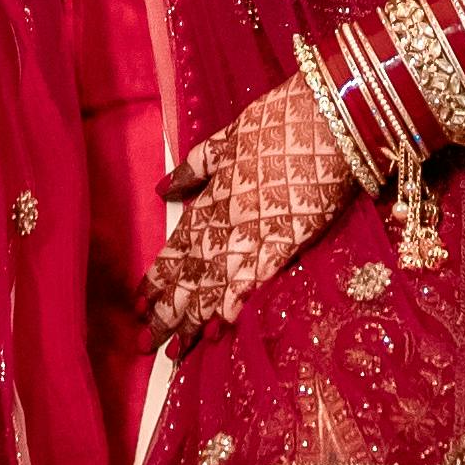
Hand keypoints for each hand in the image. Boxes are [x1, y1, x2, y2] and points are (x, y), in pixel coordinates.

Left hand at [138, 73, 354, 340]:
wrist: (327, 113)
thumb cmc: (280, 119)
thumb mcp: (228, 137)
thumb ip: (196, 167)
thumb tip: (162, 190)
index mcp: (213, 196)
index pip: (177, 245)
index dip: (157, 277)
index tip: (137, 305)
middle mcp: (228, 220)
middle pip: (191, 272)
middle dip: (168, 310)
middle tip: (144, 344)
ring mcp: (257, 231)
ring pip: (217, 282)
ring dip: (195, 318)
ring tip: (175, 352)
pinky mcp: (290, 238)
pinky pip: (256, 275)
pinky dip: (237, 299)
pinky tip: (221, 326)